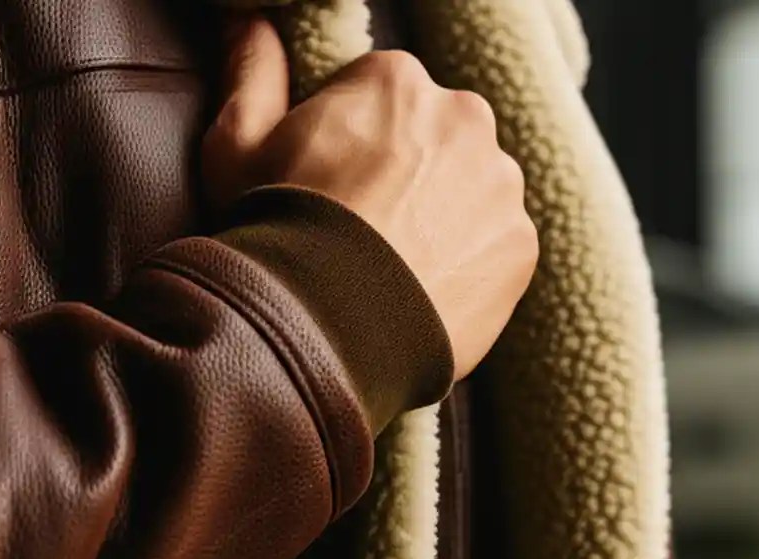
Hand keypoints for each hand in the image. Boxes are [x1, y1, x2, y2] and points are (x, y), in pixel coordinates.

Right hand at [203, 17, 538, 380]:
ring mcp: (501, 183)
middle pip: (436, 138)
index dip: (349, 142)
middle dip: (407, 172)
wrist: (325, 327)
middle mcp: (464, 117)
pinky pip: (496, 245)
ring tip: (393, 266)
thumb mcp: (237, 144)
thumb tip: (247, 17)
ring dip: (443, 216)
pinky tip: (422, 290)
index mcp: (397, 81)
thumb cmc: (275, 229)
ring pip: (473, 191)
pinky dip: (468, 264)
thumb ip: (252, 68)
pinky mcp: (521, 244)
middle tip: (361, 228)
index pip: (381, 96)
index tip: (328, 183)